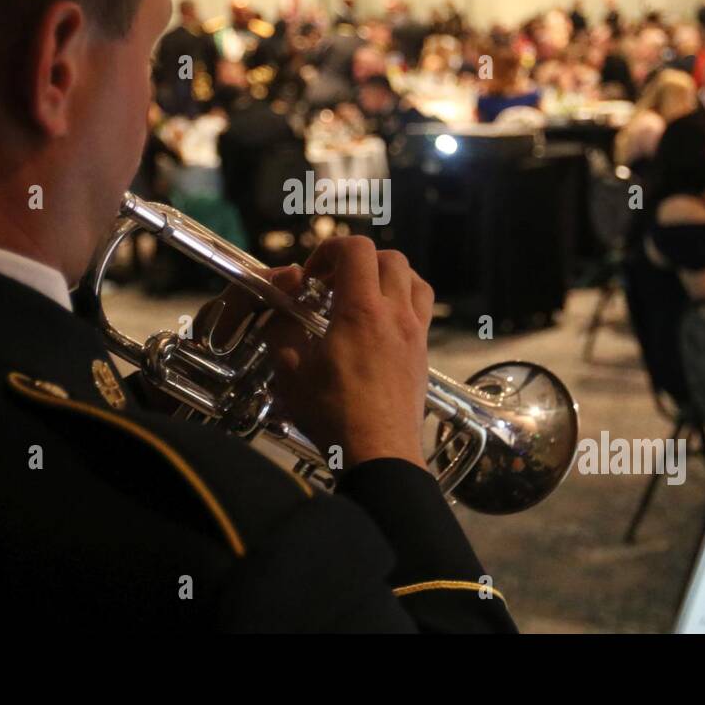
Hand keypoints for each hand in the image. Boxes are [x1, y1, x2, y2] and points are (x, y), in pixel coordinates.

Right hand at [194, 237, 432, 471]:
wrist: (379, 454)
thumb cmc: (333, 415)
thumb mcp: (290, 372)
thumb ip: (281, 332)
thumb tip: (280, 313)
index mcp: (361, 310)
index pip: (356, 250)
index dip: (330, 250)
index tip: (313, 274)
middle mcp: (395, 314)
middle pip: (389, 258)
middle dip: (358, 261)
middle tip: (334, 284)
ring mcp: (415, 333)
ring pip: (413, 279)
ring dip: (387, 276)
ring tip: (363, 295)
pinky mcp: (423, 353)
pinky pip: (421, 309)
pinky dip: (404, 301)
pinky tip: (382, 324)